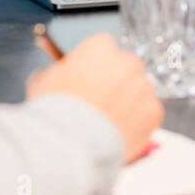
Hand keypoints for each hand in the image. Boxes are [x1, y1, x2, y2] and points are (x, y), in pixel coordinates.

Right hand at [26, 33, 163, 162]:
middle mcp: (126, 62)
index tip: (88, 78)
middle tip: (100, 102)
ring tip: (108, 123)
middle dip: (116, 81)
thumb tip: (54, 74)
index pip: (103, 47)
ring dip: (128, 102)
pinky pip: (149, 113)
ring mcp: (142, 87)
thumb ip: (56, 72)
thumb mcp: (42, 82)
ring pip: (139, 90)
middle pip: (126, 66)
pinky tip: (119, 132)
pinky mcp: (153, 112)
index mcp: (100, 48)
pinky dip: (138, 122)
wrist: (69, 146)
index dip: (94, 65)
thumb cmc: (53, 112)